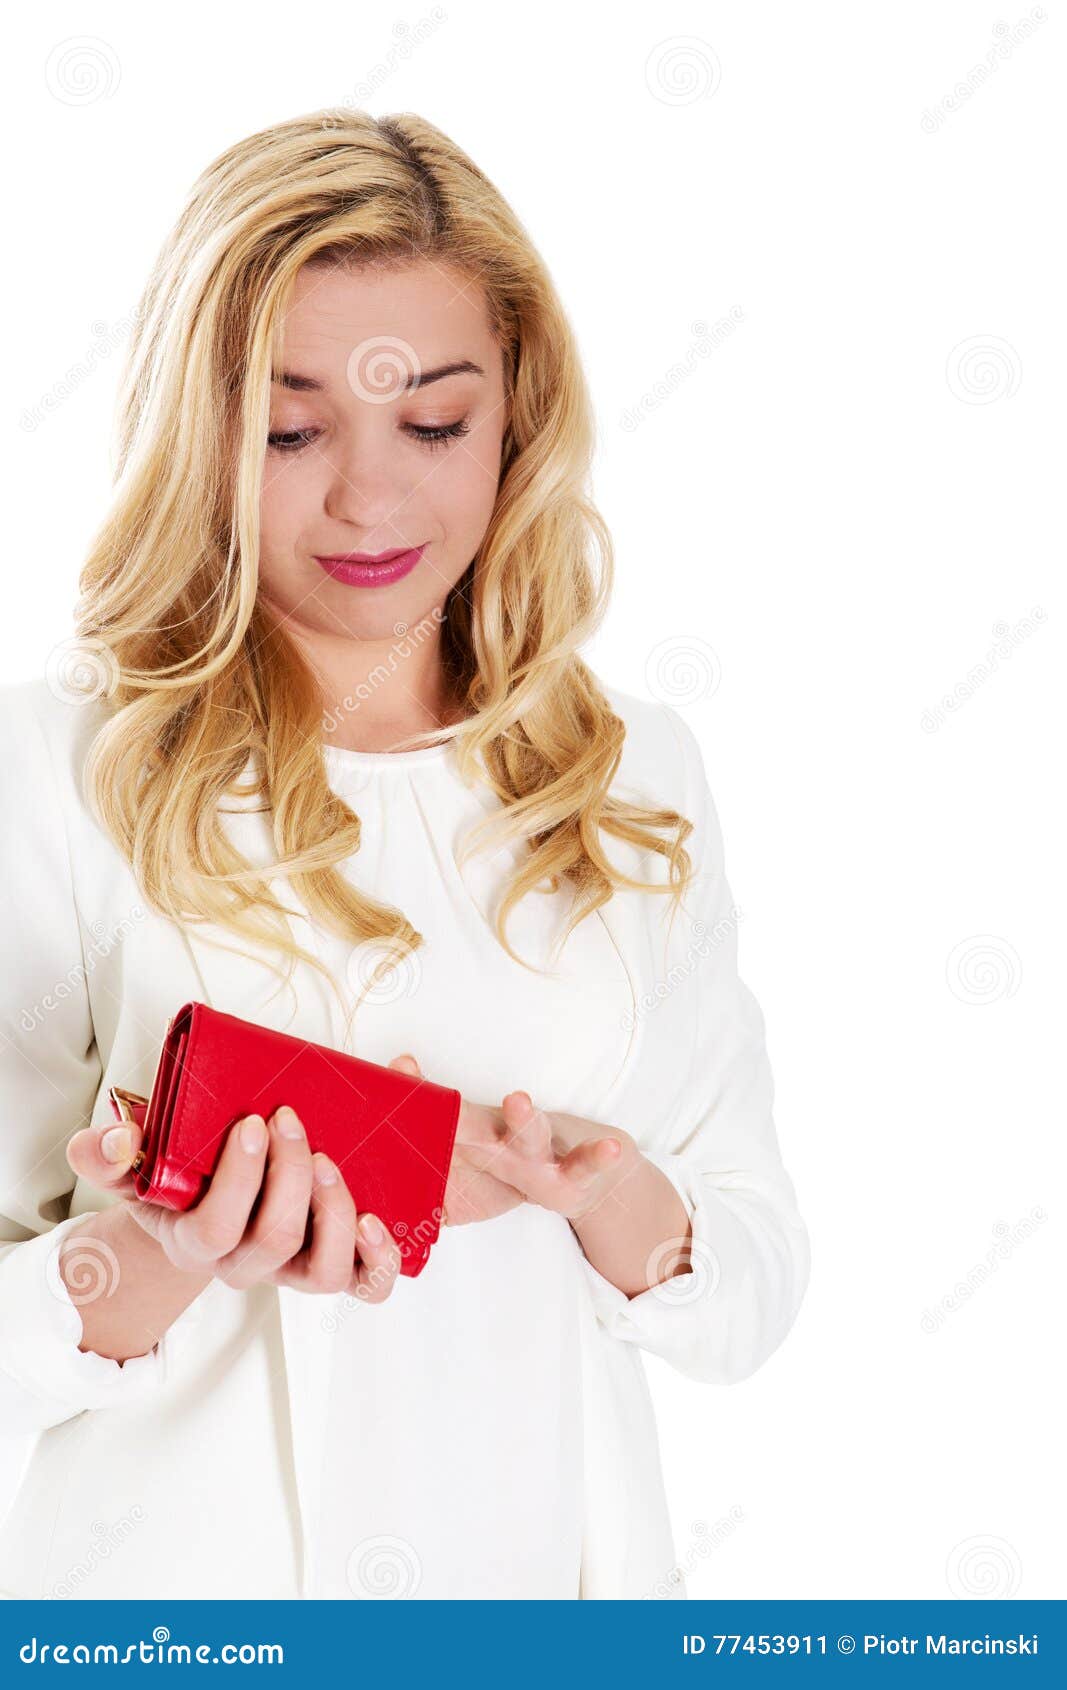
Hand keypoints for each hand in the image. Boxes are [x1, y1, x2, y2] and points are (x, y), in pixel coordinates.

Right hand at [64, 1072, 410, 1303]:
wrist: (207, 1208)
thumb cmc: (180, 1183)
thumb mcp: (138, 1165)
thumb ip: (109, 1154)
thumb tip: (113, 1141)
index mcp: (196, 1242)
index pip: (215, 1227)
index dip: (240, 1179)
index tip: (253, 1122)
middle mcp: (247, 1265)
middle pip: (275, 1240)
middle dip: (289, 1176)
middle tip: (291, 1120)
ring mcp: (293, 1270)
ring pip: (325, 1273)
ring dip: (335, 1214)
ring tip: (330, 1164)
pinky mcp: (334, 1263)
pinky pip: (365, 1283)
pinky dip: (379, 1258)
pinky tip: (378, 1218)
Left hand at [394, 1055, 629, 1224]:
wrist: (570, 1178)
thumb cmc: (500, 1175)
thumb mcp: (453, 1179)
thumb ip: (413, 1182)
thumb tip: (363, 1194)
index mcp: (465, 1140)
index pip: (432, 1118)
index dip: (413, 1095)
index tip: (396, 1067)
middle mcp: (497, 1139)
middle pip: (472, 1123)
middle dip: (443, 1106)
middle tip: (422, 1079)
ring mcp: (534, 1154)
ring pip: (528, 1134)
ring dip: (523, 1118)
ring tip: (520, 1100)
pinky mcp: (568, 1177)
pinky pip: (583, 1167)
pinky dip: (598, 1157)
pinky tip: (613, 1149)